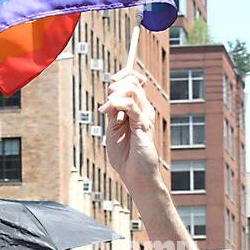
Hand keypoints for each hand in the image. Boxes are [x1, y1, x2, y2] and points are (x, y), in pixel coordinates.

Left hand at [99, 69, 161, 194]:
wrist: (135, 175)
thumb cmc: (125, 156)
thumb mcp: (113, 130)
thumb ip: (112, 114)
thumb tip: (109, 98)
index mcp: (137, 109)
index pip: (136, 80)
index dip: (124, 74)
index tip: (111, 81)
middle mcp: (144, 109)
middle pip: (134, 80)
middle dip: (117, 83)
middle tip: (107, 99)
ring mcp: (145, 116)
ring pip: (133, 89)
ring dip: (115, 94)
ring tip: (105, 108)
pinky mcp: (143, 125)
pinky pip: (131, 105)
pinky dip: (116, 104)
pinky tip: (107, 111)